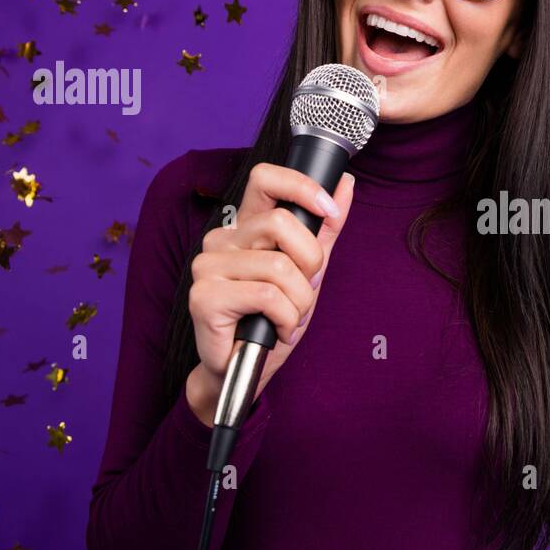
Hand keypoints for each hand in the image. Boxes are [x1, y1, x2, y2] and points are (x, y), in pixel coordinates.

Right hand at [184, 164, 354, 425]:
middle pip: (281, 223)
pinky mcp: (204, 296)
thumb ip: (325, 229)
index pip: (265, 179)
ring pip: (279, 267)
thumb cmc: (272, 320)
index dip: (301, 186)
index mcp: (246, 228)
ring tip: (290, 318)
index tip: (330, 209)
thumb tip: (345, 183)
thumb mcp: (309, 272)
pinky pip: (268, 296)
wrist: (246, 370)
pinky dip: (287, 320)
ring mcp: (208, 267)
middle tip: (306, 290)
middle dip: (310, 263)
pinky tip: (277, 331)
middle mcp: (222, 240)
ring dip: (300, 302)